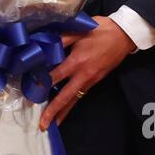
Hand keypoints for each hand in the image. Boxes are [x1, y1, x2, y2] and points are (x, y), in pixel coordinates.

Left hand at [39, 16, 135, 130]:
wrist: (125, 35)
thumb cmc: (101, 30)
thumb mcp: (79, 30)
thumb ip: (60, 39)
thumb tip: (43, 45)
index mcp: (77, 61)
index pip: (55, 76)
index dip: (41, 84)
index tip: (29, 92)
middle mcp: (83, 75)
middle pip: (65, 97)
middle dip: (53, 111)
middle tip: (42, 124)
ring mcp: (91, 80)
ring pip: (74, 100)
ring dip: (62, 112)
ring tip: (52, 124)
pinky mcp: (96, 81)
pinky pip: (81, 95)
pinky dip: (72, 104)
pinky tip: (65, 110)